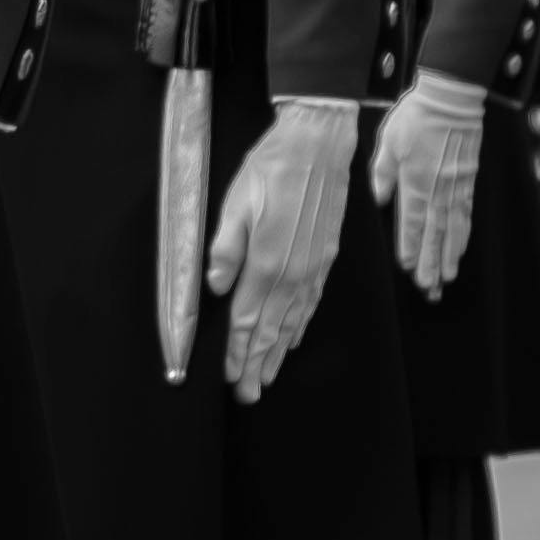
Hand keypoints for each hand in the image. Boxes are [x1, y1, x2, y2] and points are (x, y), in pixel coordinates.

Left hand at [214, 97, 359, 398]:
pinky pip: (311, 303)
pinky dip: (301, 326)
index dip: (236, 351)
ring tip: (267, 376)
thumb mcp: (235, 203)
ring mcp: (312, 267)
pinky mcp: (325, 257)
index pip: (246, 319)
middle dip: (256, 364)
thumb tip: (215, 288)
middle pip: (271, 330)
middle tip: (248, 394)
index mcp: (265, 263)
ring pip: (292, 322)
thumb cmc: (272, 169)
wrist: (317, 144)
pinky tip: (295, 338)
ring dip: (278, 352)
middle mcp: (291, 273)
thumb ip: (225, 249)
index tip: (229, 377)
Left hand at [372, 70, 487, 298]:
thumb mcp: (388, 142)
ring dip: (450, 255)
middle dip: (432, 263)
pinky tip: (461, 246)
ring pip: (454, 228)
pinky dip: (463, 234)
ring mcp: (457, 186)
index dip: (411, 248)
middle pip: (436, 234)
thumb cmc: (416, 117)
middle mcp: (439, 190)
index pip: (412, 224)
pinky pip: (467, 213)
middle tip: (430, 289)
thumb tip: (379, 199)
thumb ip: (383, 174)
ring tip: (447, 277)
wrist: (451, 97)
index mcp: (415, 182)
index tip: (409, 268)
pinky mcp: (469, 179)